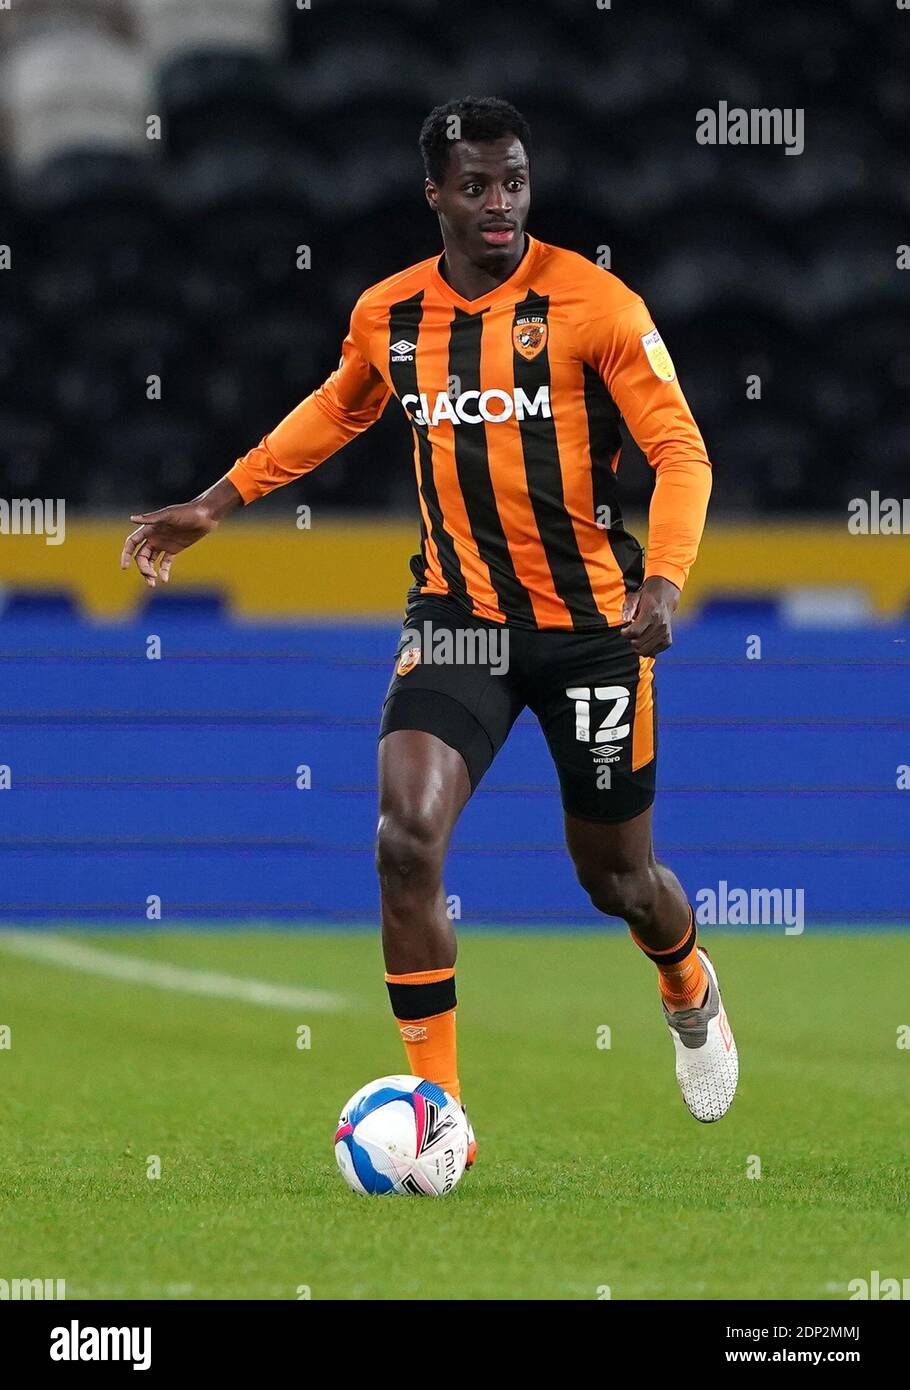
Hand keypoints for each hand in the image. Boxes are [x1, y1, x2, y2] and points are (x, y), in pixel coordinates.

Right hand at [120, 479, 241, 586]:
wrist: (205, 515)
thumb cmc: (186, 512)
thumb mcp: (168, 515)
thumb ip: (151, 518)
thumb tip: (132, 519)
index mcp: (149, 529)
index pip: (132, 543)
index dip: (126, 554)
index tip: (124, 567)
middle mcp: (154, 537)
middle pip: (141, 556)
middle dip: (142, 568)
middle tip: (150, 576)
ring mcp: (164, 544)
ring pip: (151, 561)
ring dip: (150, 572)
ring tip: (153, 583)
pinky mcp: (174, 549)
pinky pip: (165, 563)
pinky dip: (163, 571)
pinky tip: (164, 579)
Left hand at [620, 575, 679, 655]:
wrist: (665, 598)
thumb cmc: (646, 598)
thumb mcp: (634, 597)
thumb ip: (628, 608)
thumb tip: (625, 620)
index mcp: (652, 614)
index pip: (634, 632)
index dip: (625, 633)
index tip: (624, 629)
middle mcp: (660, 625)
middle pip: (638, 643)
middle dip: (630, 639)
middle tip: (631, 632)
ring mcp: (665, 634)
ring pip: (644, 651)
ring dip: (637, 645)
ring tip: (638, 635)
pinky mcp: (668, 641)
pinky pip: (652, 652)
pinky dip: (645, 648)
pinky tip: (644, 639)